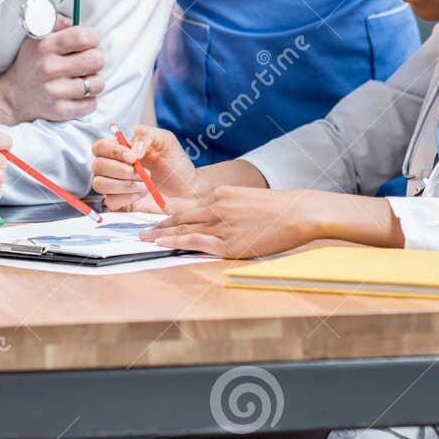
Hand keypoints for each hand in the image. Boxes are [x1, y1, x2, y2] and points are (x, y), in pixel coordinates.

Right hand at [0, 16, 104, 124]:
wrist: (15, 95)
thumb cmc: (32, 62)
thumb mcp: (37, 36)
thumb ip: (57, 23)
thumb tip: (75, 20)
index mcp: (45, 46)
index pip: (83, 37)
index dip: (93, 38)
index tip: (89, 43)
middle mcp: (49, 68)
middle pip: (96, 60)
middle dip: (96, 59)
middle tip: (88, 62)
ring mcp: (54, 91)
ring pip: (96, 83)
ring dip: (94, 81)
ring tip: (83, 79)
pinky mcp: (59, 110)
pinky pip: (91, 103)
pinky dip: (89, 99)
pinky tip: (79, 94)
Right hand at [90, 125, 198, 213]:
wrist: (189, 190)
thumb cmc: (176, 164)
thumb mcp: (165, 140)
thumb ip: (146, 135)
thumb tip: (131, 150)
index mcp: (121, 150)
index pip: (99, 147)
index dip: (112, 151)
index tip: (132, 157)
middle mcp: (114, 167)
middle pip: (97, 166)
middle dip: (120, 170)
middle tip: (143, 173)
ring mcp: (116, 186)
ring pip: (100, 184)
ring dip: (124, 184)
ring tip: (145, 184)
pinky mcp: (121, 203)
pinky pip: (110, 201)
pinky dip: (126, 197)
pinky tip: (141, 195)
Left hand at [140, 186, 328, 258]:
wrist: (297, 212)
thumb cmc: (277, 208)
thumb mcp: (246, 198)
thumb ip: (226, 206)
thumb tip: (213, 215)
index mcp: (221, 194)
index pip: (187, 204)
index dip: (167, 211)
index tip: (153, 216)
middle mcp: (217, 206)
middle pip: (180, 215)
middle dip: (158, 223)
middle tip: (141, 230)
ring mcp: (222, 224)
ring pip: (183, 228)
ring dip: (161, 234)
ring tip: (144, 238)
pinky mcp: (229, 243)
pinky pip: (197, 242)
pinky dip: (177, 242)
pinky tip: (162, 244)